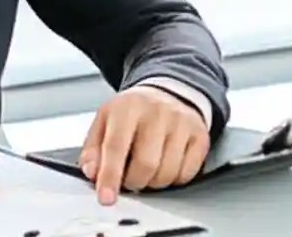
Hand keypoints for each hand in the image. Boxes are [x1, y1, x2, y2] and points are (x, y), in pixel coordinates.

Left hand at [78, 87, 209, 204]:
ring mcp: (181, 123)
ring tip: (146, 169)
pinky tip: (165, 165)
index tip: (106, 197)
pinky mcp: (200, 136)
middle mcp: (157, 112)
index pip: (116, 146)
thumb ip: (93, 148)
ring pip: (167, 173)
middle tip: (128, 178)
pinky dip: (172, 179)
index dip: (110, 176)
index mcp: (127, 107)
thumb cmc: (133, 111)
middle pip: (145, 164)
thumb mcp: (105, 121)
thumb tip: (91, 172)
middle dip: (133, 182)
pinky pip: (186, 174)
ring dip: (152, 182)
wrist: (168, 93)